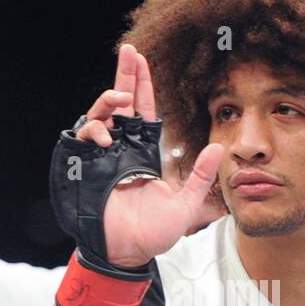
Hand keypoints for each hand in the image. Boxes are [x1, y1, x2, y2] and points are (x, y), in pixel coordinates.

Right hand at [72, 44, 223, 267]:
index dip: (142, 86)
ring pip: (99, 115)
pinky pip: (83, 138)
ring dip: (108, 100)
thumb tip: (220, 147)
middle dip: (123, 75)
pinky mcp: (86, 168)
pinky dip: (93, 130)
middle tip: (129, 52)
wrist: (128, 253)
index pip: (142, 111)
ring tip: (121, 100)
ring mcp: (102, 158)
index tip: (142, 60)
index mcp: (144, 153)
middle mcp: (122, 150)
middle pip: (119, 103)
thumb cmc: (154, 233)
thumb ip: (201, 176)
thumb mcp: (186, 203)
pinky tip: (106, 138)